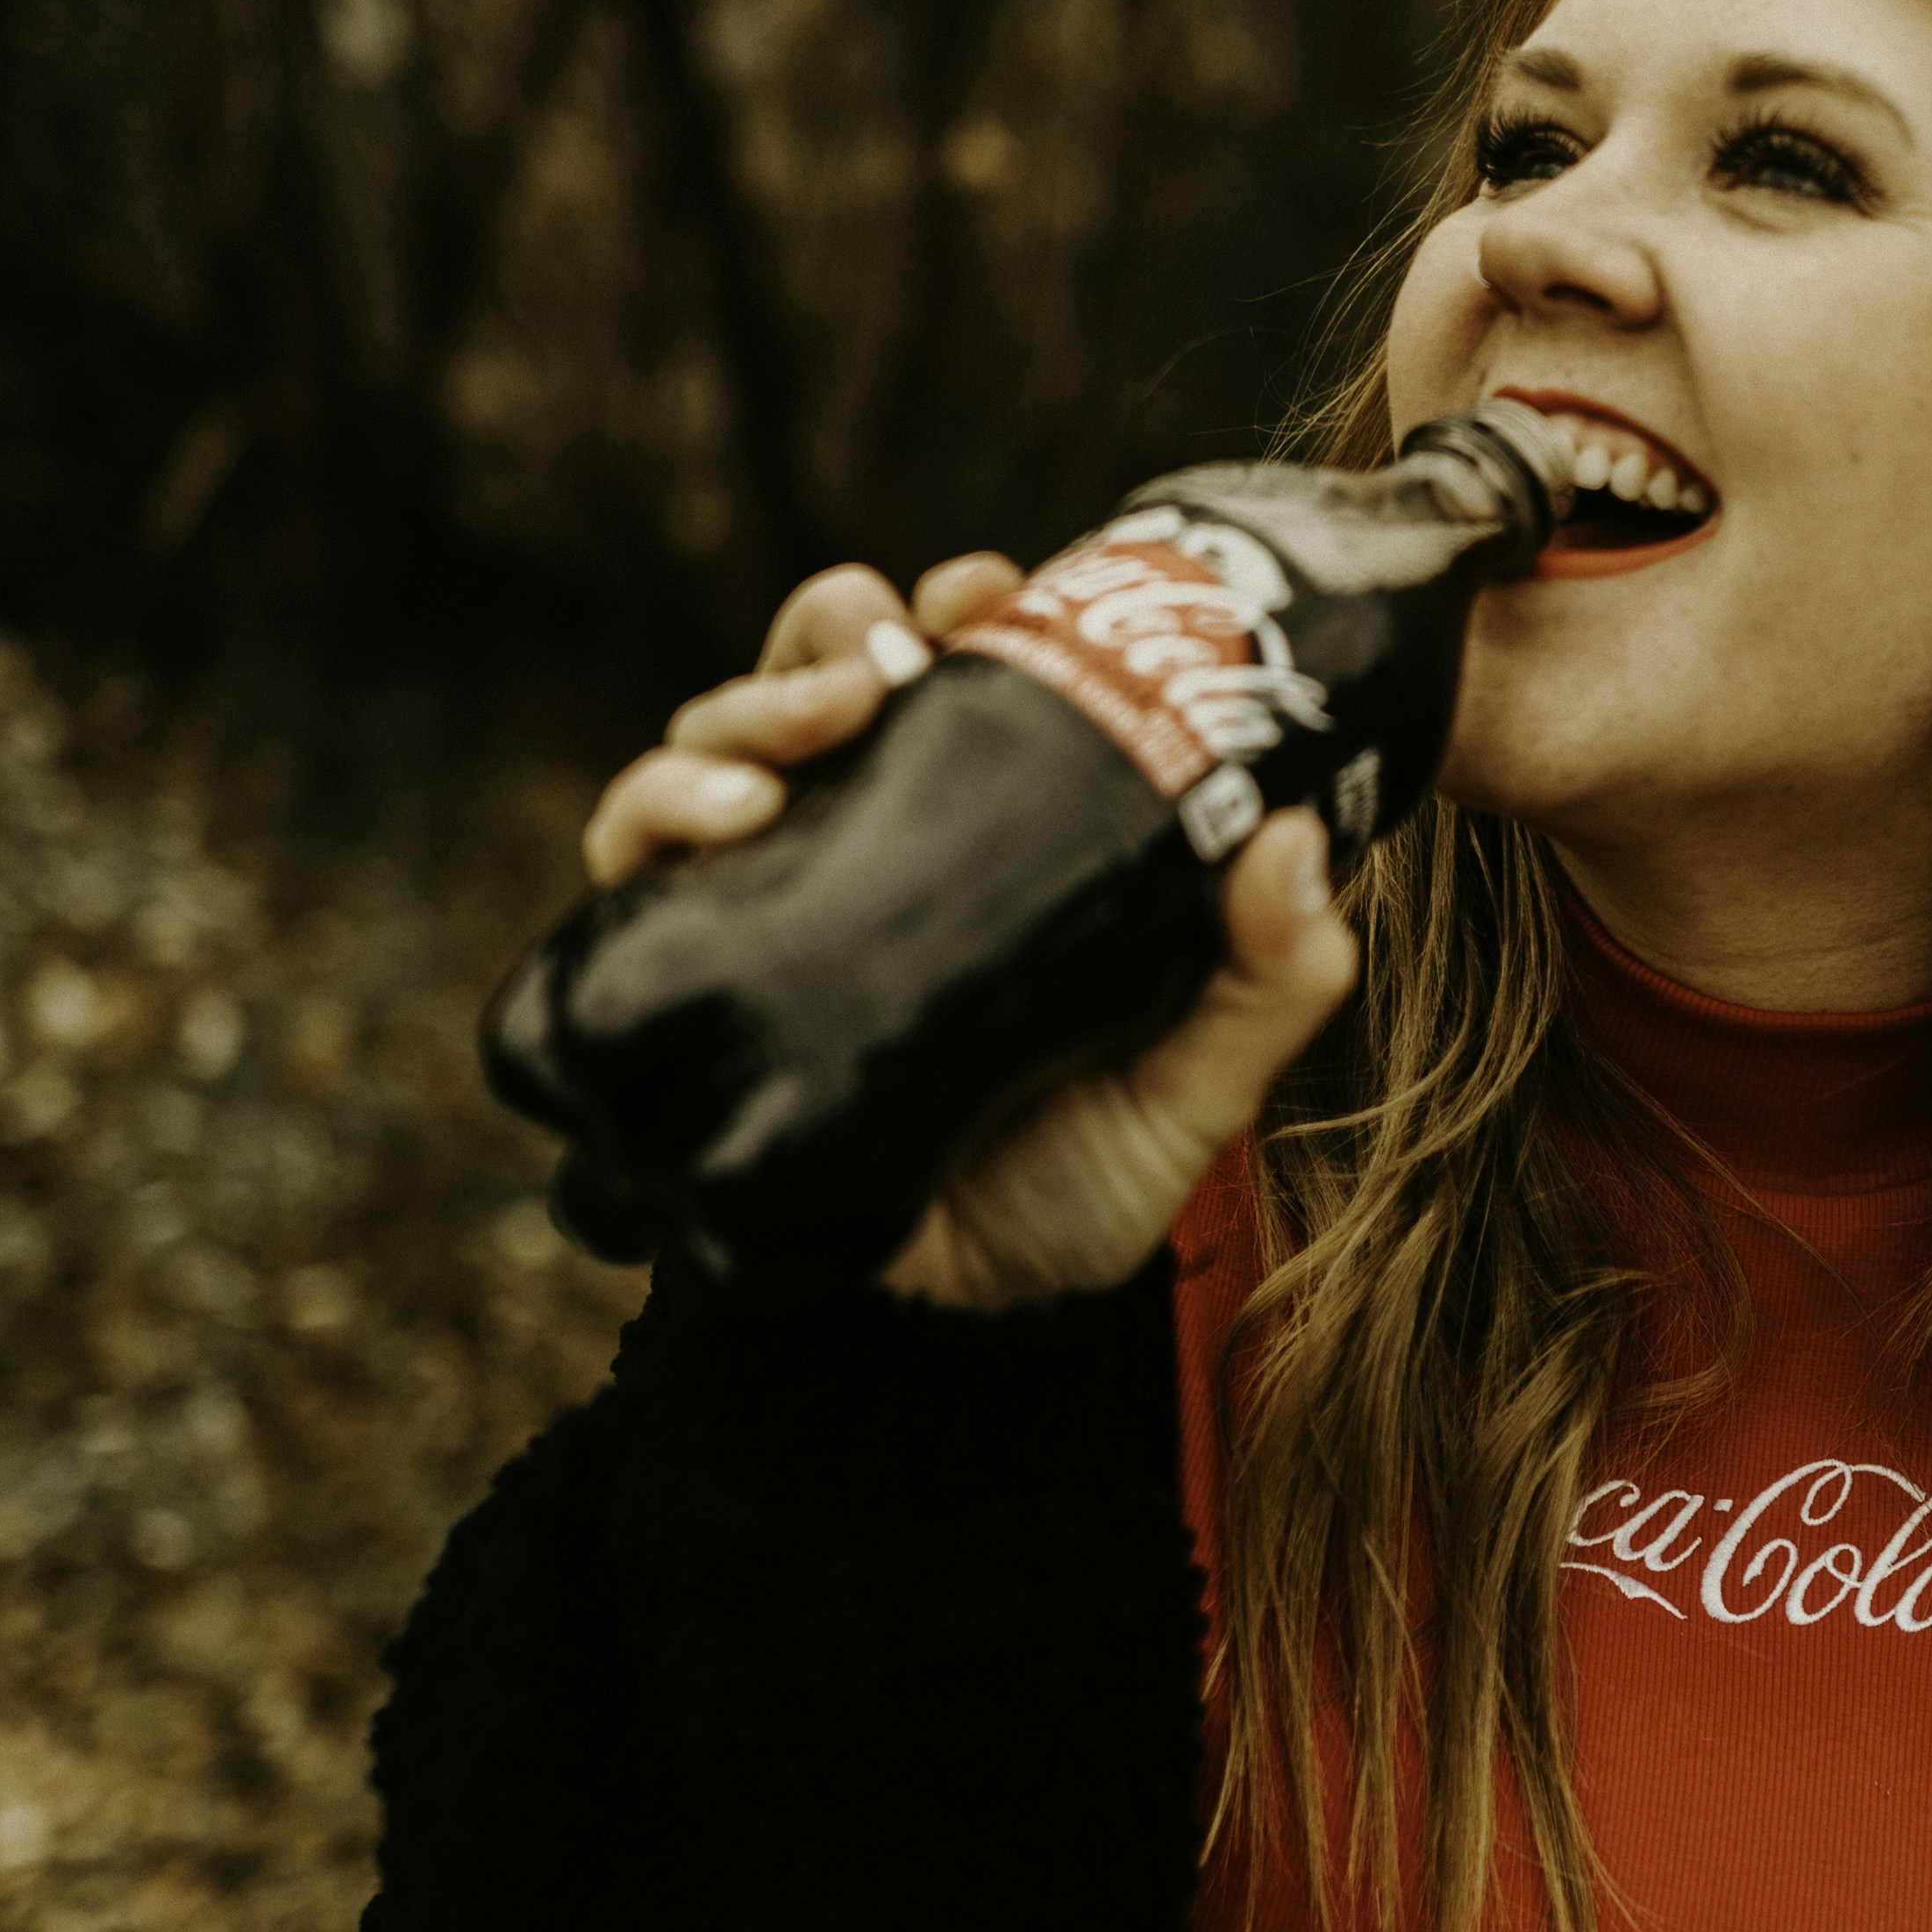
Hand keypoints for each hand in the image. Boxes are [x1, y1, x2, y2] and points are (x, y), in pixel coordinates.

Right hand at [577, 553, 1360, 1307]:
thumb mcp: (1193, 1091)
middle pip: (813, 677)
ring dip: (749, 700)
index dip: (957, 607)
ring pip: (711, 742)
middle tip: (896, 641)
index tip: (992, 586)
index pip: (945, 677)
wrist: (957, 1345)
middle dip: (837, 624)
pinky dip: (655, 806)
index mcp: (973, 839)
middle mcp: (858, 852)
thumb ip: (1267, 980)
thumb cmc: (1072, 1193)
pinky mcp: (684, 978)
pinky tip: (723, 815)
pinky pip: (629, 864)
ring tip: (822, 715)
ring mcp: (763, 908)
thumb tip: (1302, 837)